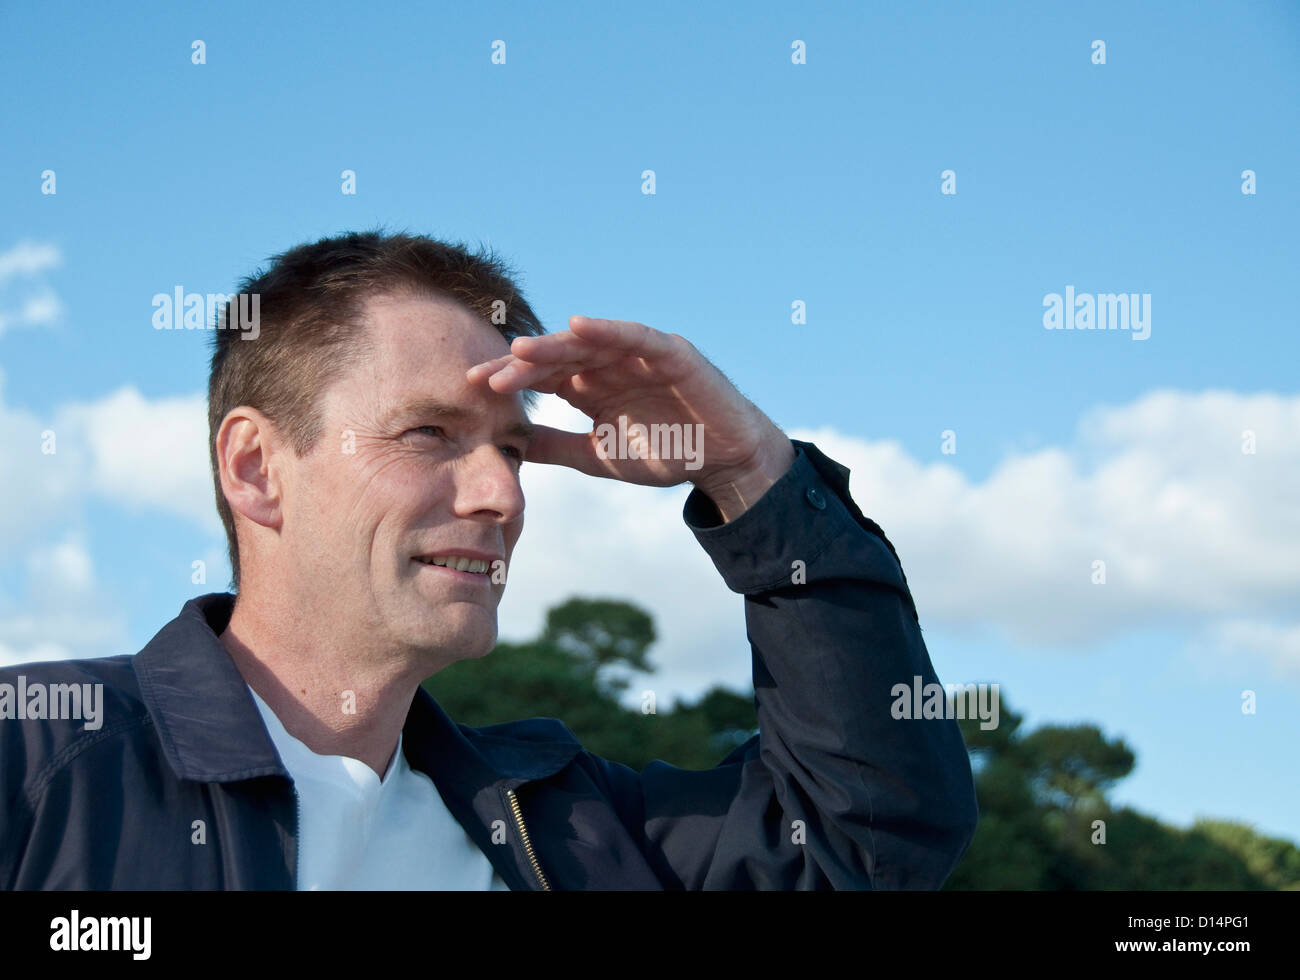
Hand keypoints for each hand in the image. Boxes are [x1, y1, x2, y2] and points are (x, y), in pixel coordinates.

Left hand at [465, 316, 795, 520]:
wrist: (723, 461)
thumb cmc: (666, 452)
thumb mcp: (598, 455)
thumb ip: (555, 446)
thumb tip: (508, 445)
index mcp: (590, 385)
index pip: (542, 376)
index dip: (509, 379)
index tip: (470, 388)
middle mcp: (609, 363)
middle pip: (557, 357)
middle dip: (521, 364)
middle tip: (486, 373)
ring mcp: (638, 354)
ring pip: (589, 344)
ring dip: (555, 345)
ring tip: (521, 349)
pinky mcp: (670, 351)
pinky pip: (635, 336)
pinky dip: (609, 329)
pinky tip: (578, 325)